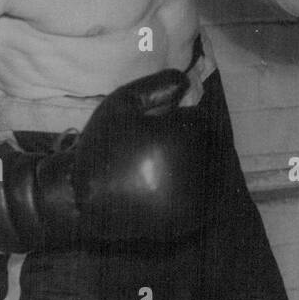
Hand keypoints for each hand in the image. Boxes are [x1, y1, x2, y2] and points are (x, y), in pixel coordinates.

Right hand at [0, 69, 215, 252]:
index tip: (160, 127)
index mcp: (178, 139)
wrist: (82, 199)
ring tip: (167, 165)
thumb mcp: (121, 104)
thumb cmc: (102, 146)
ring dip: (201, 163)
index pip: (201, 120)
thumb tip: (187, 80)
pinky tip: (175, 184)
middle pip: (214, 144)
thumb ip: (156, 86)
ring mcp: (195, 198)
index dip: (182, 120)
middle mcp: (192, 170)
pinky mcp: (192, 219)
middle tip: (163, 148)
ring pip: (216, 170)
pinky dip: (202, 188)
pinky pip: (212, 197)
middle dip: (194, 141)